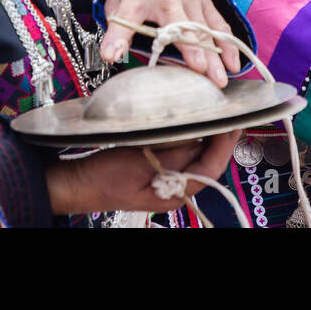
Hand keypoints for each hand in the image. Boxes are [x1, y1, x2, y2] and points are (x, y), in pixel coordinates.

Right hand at [45, 131, 240, 214]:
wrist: (78, 183)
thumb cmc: (104, 177)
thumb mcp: (139, 161)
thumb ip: (172, 151)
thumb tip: (199, 136)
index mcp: (175, 195)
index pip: (210, 168)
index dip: (224, 144)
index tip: (232, 123)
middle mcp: (175, 191)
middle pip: (207, 163)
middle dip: (219, 139)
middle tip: (228, 114)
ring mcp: (166, 182)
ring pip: (194, 158)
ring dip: (204, 137)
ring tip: (213, 115)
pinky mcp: (157, 172)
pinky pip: (179, 155)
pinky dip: (187, 138)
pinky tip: (188, 124)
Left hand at [100, 0, 239, 86]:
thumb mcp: (115, 2)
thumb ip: (116, 31)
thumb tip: (110, 56)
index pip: (127, 19)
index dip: (121, 37)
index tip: (114, 56)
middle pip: (180, 26)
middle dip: (193, 48)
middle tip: (202, 71)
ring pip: (204, 27)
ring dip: (215, 53)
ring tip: (221, 77)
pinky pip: (218, 22)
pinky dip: (228, 42)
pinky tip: (233, 63)